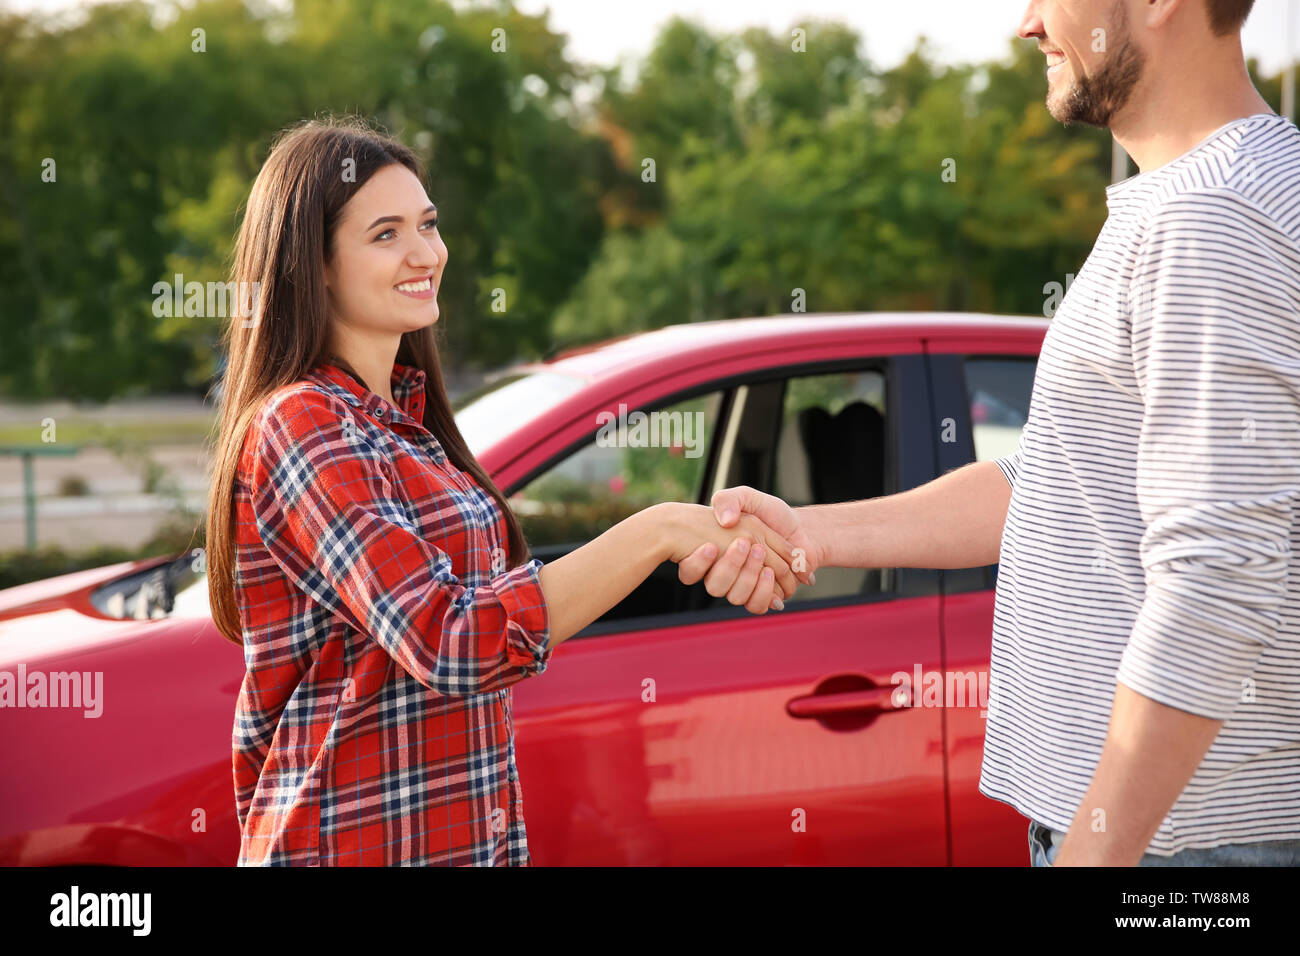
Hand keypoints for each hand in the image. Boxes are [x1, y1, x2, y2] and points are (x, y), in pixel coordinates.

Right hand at [657, 502, 800, 614]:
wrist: (803, 529)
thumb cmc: (772, 513)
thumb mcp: (746, 497)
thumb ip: (727, 500)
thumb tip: (725, 521)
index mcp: (716, 551)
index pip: (695, 568)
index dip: (699, 562)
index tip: (712, 547)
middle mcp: (727, 571)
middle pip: (716, 585)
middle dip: (730, 566)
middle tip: (746, 545)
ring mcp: (744, 585)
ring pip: (735, 597)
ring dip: (749, 579)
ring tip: (763, 562)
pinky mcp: (762, 595)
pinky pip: (755, 605)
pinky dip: (764, 593)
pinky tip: (769, 576)